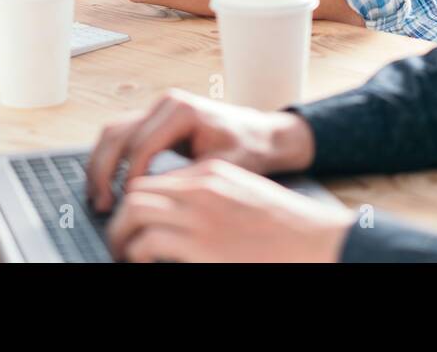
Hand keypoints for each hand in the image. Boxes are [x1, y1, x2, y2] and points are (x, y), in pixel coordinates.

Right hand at [85, 88, 315, 211]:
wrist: (259, 134)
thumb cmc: (245, 149)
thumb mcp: (220, 167)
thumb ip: (184, 178)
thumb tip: (151, 195)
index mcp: (182, 110)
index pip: (142, 144)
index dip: (130, 177)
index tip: (128, 202)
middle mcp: (166, 103)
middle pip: (118, 134)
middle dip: (104, 171)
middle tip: (101, 203)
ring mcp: (157, 107)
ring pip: (113, 132)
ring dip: (100, 164)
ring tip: (96, 196)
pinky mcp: (154, 118)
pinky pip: (121, 134)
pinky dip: (109, 157)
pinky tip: (105, 182)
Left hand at [107, 159, 353, 261]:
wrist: (317, 241)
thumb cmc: (287, 229)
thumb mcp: (245, 199)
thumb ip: (213, 201)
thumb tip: (183, 223)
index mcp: (213, 173)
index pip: (158, 179)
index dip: (140, 202)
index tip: (135, 222)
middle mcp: (201, 187)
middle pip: (139, 190)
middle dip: (121, 216)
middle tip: (119, 239)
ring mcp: (199, 213)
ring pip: (133, 211)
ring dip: (120, 234)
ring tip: (122, 253)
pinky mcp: (199, 242)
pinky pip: (146, 242)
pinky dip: (135, 253)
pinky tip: (140, 262)